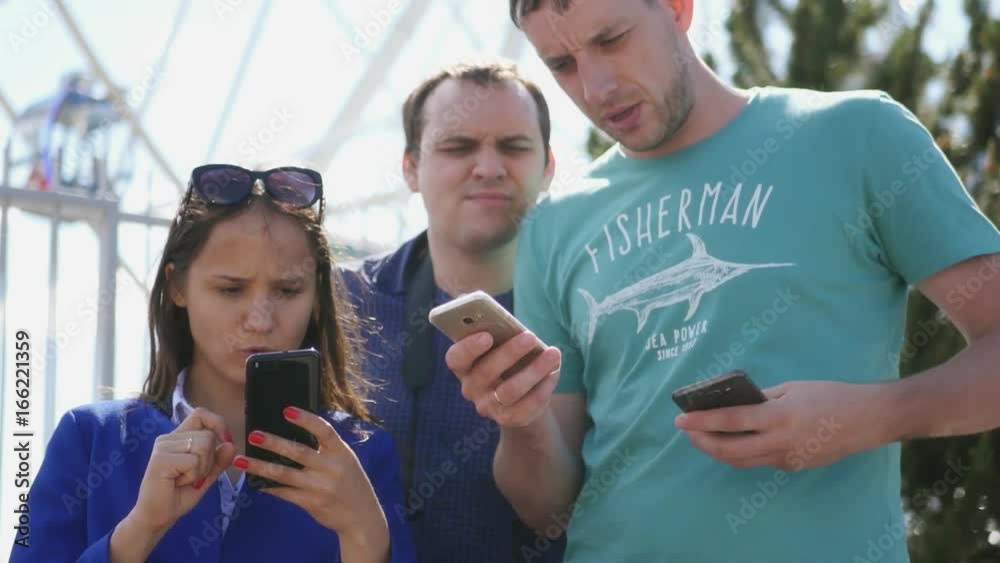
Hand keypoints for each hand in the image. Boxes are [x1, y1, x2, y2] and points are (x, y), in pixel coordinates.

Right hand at [129, 407, 234, 532]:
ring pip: (204, 446)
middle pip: (208, 434)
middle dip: (211, 459)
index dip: (217, 423)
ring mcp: (162, 447)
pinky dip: (194, 476)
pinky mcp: (160, 460)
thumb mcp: (205, 476)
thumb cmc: (178, 496)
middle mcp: (168, 438)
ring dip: (202, 468)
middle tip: (194, 476)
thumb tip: (230, 444)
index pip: (200, 414)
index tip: (225, 441)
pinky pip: (194, 461)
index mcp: (177, 438)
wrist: (156, 518)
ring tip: (186, 480)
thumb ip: (218, 460)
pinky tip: (178, 483)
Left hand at [235, 407, 388, 557]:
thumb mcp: (346, 460)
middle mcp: (331, 468)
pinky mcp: (311, 503)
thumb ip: (326, 448)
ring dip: (261, 467)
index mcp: (341, 452)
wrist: (361, 517)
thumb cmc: (351, 482)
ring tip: (242, 460)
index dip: (306, 419)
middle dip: (274, 443)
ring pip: (285, 474)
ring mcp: (321, 487)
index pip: (324, 430)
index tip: (287, 410)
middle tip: (254, 435)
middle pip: (299, 452)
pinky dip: (269, 487)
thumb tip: (295, 432)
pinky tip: (256, 482)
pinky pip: (285, 493)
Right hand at [445, 331, 561, 427]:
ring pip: (510, 390)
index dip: (469, 348)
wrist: (520, 395)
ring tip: (553, 353)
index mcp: (463, 365)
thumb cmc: (508, 357)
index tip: (487, 335)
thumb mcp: (500, 344)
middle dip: (510, 353)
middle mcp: (471, 388)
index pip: (455, 358)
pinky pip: (528, 405)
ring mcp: (488, 406)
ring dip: (534, 370)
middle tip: (530, 336)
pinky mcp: (509, 418)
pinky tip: (555, 371)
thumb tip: (510, 324)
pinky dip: (544, 386)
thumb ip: (499, 332)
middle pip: (486, 372)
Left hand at [674, 381, 893, 470]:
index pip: (731, 421)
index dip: (702, 421)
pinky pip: (759, 460)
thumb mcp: (792, 389)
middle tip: (686, 430)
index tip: (680, 418)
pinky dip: (741, 451)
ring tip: (701, 436)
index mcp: (780, 416)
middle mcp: (781, 442)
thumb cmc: (829, 396)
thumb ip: (760, 399)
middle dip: (702, 442)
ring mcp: (787, 458)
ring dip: (717, 450)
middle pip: (729, 450)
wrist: (868, 419)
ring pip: (741, 461)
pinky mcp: (793, 466)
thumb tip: (731, 404)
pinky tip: (732, 439)